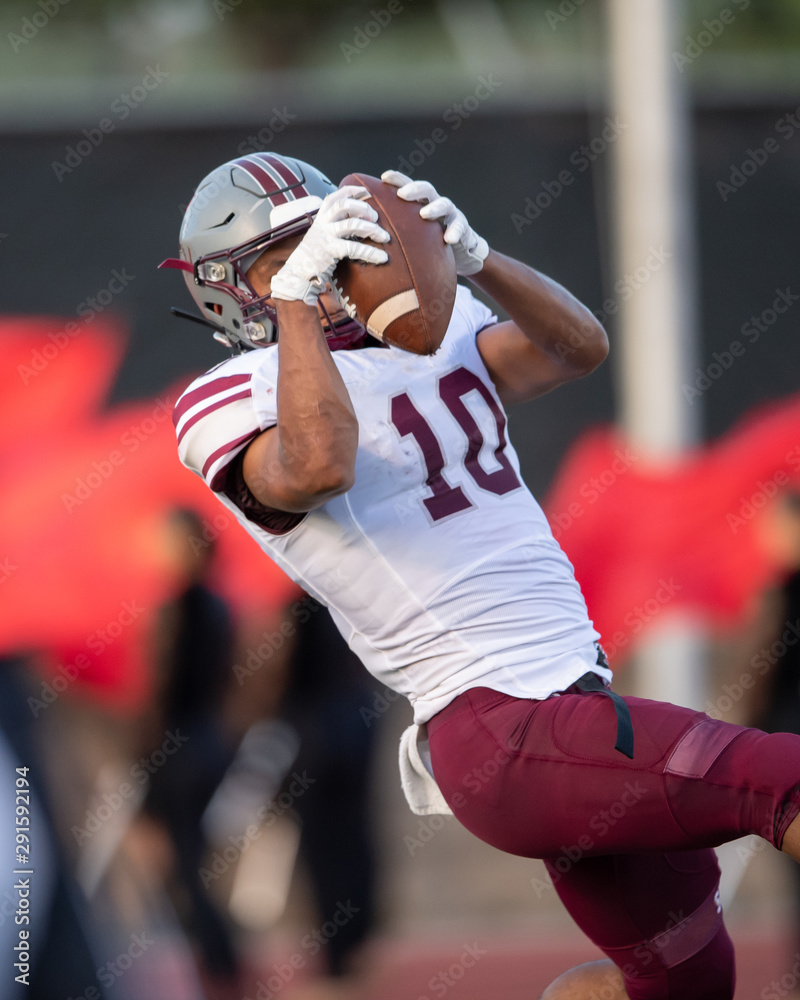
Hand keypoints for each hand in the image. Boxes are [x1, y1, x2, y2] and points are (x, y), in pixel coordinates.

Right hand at [271, 186, 389, 304]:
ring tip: (385, 237)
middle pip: (344, 205)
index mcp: (322, 217)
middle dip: (364, 208)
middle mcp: (322, 223)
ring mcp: (325, 236)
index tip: (367, 192)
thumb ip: (336, 226)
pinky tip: (382, 257)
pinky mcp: (330, 251)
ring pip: (352, 224)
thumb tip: (360, 221)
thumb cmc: (316, 256)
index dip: (352, 191)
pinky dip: (371, 253)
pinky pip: (354, 248)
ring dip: (372, 229)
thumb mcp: (323, 235)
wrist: (299, 274)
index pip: (336, 196)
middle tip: (376, 217)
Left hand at [381, 170, 488, 276]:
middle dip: (414, 190)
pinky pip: (460, 227)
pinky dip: (455, 231)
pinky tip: (449, 239)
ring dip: (434, 207)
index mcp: (420, 203)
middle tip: (402, 194)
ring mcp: (451, 214)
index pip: (408, 187)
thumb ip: (394, 230)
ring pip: (445, 204)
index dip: (398, 179)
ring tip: (424, 214)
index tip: (384, 177)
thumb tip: (365, 233)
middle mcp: (436, 204)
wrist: (459, 254)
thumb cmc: (428, 245)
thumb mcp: (410, 235)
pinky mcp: (463, 228)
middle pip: (426, 190)